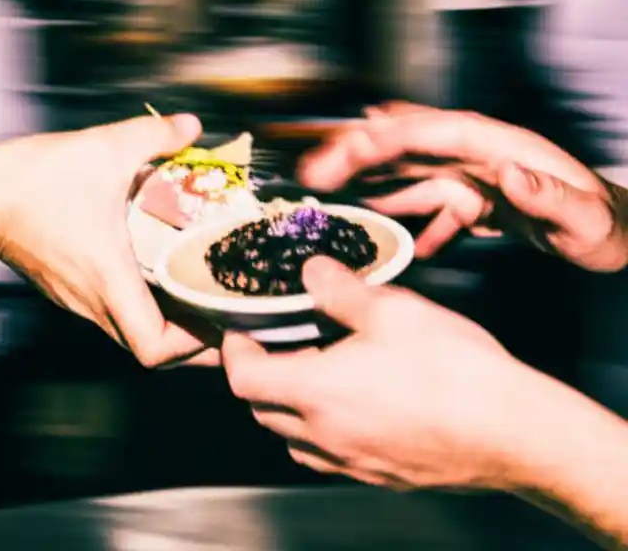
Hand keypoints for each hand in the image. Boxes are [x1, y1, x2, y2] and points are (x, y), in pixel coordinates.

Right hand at [0, 114, 220, 367]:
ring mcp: (75, 299)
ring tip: (193, 287)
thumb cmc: (36, 180)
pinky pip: (111, 310)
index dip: (193, 345)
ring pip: (129, 330)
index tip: (217, 318)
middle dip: (190, 337)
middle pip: (149, 349)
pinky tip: (152, 268)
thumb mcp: (105, 148)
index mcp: (109, 280)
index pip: (155, 350)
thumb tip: (192, 126)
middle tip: (218, 306)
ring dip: (164, 319)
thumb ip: (155, 137)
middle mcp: (93, 302)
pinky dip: (139, 301)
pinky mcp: (64, 288)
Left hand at [223, 256, 542, 490]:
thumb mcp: (393, 310)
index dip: (234, 350)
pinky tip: (358, 408)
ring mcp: (352, 463)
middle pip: (262, 412)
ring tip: (318, 376)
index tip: (242, 329)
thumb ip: (341, 290)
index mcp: (314, 392)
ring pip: (296, 441)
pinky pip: (333, 458)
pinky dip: (326, 433)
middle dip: (260, 378)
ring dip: (291, 411)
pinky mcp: (381, 477)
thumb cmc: (455, 370)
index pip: (243, 378)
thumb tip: (311, 271)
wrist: (514, 433)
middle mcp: (323, 435)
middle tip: (282, 346)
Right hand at [299, 103, 627, 270]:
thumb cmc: (612, 227)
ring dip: (372, 182)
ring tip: (329, 193)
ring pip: (412, 174)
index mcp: (502, 147)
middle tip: (315, 170)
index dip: (387, 136)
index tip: (347, 145)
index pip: (432, 132)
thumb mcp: (585, 217)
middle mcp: (482, 156)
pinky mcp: (481, 204)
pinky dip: (410, 221)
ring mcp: (478, 179)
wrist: (627, 238)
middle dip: (360, 153)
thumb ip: (548, 196)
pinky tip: (394, 242)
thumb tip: (508, 172)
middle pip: (409, 147)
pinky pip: (434, 207)